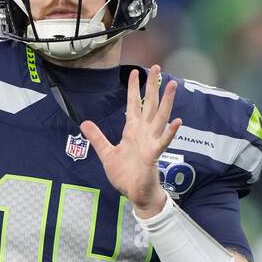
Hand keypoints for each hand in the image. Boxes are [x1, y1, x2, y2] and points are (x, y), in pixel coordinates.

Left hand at [80, 64, 181, 217]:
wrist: (135, 193)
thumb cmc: (124, 175)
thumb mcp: (106, 154)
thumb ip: (97, 138)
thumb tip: (84, 123)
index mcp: (132, 131)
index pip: (133, 104)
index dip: (134, 88)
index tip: (135, 72)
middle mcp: (143, 133)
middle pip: (149, 105)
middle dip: (153, 87)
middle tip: (158, 68)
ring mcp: (150, 142)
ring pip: (160, 117)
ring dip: (166, 102)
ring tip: (172, 85)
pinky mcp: (154, 155)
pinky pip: (163, 141)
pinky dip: (170, 132)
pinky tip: (177, 121)